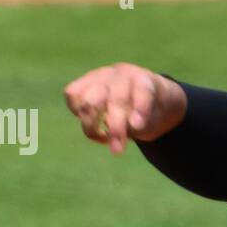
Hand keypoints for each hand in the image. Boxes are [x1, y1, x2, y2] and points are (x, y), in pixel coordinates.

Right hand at [62, 63, 187, 154]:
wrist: (143, 95)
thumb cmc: (151, 112)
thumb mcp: (153, 122)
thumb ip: (137, 127)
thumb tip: (110, 128)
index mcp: (145, 81)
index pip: (143, 90)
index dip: (140, 108)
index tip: (137, 127)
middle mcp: (122, 74)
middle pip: (115, 98)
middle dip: (116, 127)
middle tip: (117, 151)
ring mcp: (101, 75)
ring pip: (88, 98)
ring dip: (91, 124)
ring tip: (103, 138)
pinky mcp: (84, 80)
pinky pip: (72, 94)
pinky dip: (77, 111)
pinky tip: (91, 123)